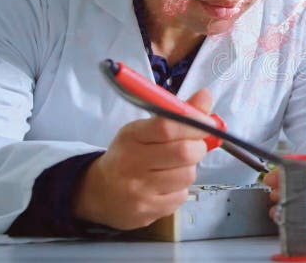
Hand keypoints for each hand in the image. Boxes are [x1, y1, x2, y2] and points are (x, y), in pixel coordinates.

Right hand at [72, 89, 213, 229]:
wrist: (98, 193)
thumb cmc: (128, 156)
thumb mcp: (144, 130)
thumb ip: (177, 114)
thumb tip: (206, 96)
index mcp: (131, 136)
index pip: (167, 126)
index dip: (195, 123)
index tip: (207, 123)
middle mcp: (132, 162)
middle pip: (184, 152)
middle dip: (198, 147)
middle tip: (194, 146)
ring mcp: (138, 189)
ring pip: (187, 175)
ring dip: (189, 169)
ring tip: (175, 167)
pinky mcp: (147, 210)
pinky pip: (181, 195)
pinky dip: (180, 189)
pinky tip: (166, 185)